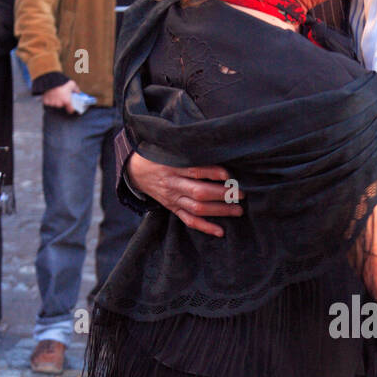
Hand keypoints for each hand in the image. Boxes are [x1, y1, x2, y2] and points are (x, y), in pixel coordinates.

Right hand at [42, 80, 79, 113]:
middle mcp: (59, 104)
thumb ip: (76, 89)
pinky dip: (48, 100)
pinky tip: (50, 95)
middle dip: (62, 102)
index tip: (70, 106)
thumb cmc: (61, 82)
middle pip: (62, 106)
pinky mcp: (46, 102)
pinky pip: (48, 103)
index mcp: (67, 101)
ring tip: (55, 95)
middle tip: (61, 97)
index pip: (70, 110)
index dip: (71, 108)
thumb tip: (78, 92)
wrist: (49, 80)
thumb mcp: (71, 84)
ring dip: (55, 101)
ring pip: (55, 105)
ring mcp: (52, 103)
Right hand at [126, 151, 241, 236]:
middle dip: (223, 194)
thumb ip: (188, 148)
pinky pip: (189, 221)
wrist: (135, 171)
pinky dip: (205, 227)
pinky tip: (220, 231)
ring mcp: (172, 198)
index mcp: (172, 166)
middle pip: (199, 192)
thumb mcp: (169, 147)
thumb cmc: (158, 155)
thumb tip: (215, 144)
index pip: (195, 170)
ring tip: (238, 210)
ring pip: (197, 208)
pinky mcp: (173, 208)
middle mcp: (173, 184)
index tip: (229, 175)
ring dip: (220, 211)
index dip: (213, 172)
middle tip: (242, 194)